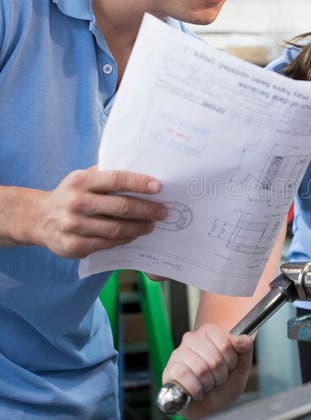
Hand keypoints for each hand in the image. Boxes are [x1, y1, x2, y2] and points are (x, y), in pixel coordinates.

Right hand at [29, 166, 167, 257]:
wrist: (38, 218)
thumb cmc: (71, 195)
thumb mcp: (82, 178)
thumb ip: (105, 175)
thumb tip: (142, 174)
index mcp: (81, 181)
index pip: (116, 179)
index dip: (139, 183)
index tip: (158, 187)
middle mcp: (77, 202)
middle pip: (121, 207)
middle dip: (147, 210)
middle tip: (163, 211)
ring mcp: (74, 226)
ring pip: (116, 229)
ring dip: (139, 228)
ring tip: (151, 225)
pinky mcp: (74, 246)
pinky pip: (107, 244)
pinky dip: (125, 240)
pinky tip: (134, 235)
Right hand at [162, 323, 253, 418]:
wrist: (208, 406)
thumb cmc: (222, 385)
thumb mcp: (241, 367)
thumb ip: (245, 348)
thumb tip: (241, 339)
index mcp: (209, 332)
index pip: (226, 343)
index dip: (231, 360)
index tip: (229, 366)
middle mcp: (192, 339)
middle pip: (215, 358)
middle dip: (221, 375)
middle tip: (217, 378)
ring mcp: (179, 354)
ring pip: (201, 369)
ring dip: (208, 384)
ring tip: (206, 384)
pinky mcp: (170, 370)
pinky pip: (185, 377)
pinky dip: (195, 390)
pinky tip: (196, 390)